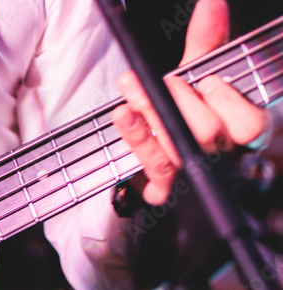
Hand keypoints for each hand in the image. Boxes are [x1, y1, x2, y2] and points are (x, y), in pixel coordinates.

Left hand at [112, 0, 270, 204]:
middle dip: (180, 103)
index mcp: (242, 130)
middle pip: (207, 136)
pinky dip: (136, 138)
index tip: (207, 80)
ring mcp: (191, 175)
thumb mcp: (201, 75)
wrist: (166, 156)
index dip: (227, 103)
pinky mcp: (164, 188)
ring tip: (130, 88)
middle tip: (163, 82)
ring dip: (150, 115)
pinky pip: (151, 169)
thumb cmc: (192, 111)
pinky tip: (123, 115)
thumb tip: (211, 3)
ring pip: (176, 152)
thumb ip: (207, 42)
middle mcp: (220, 156)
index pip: (250, 126)